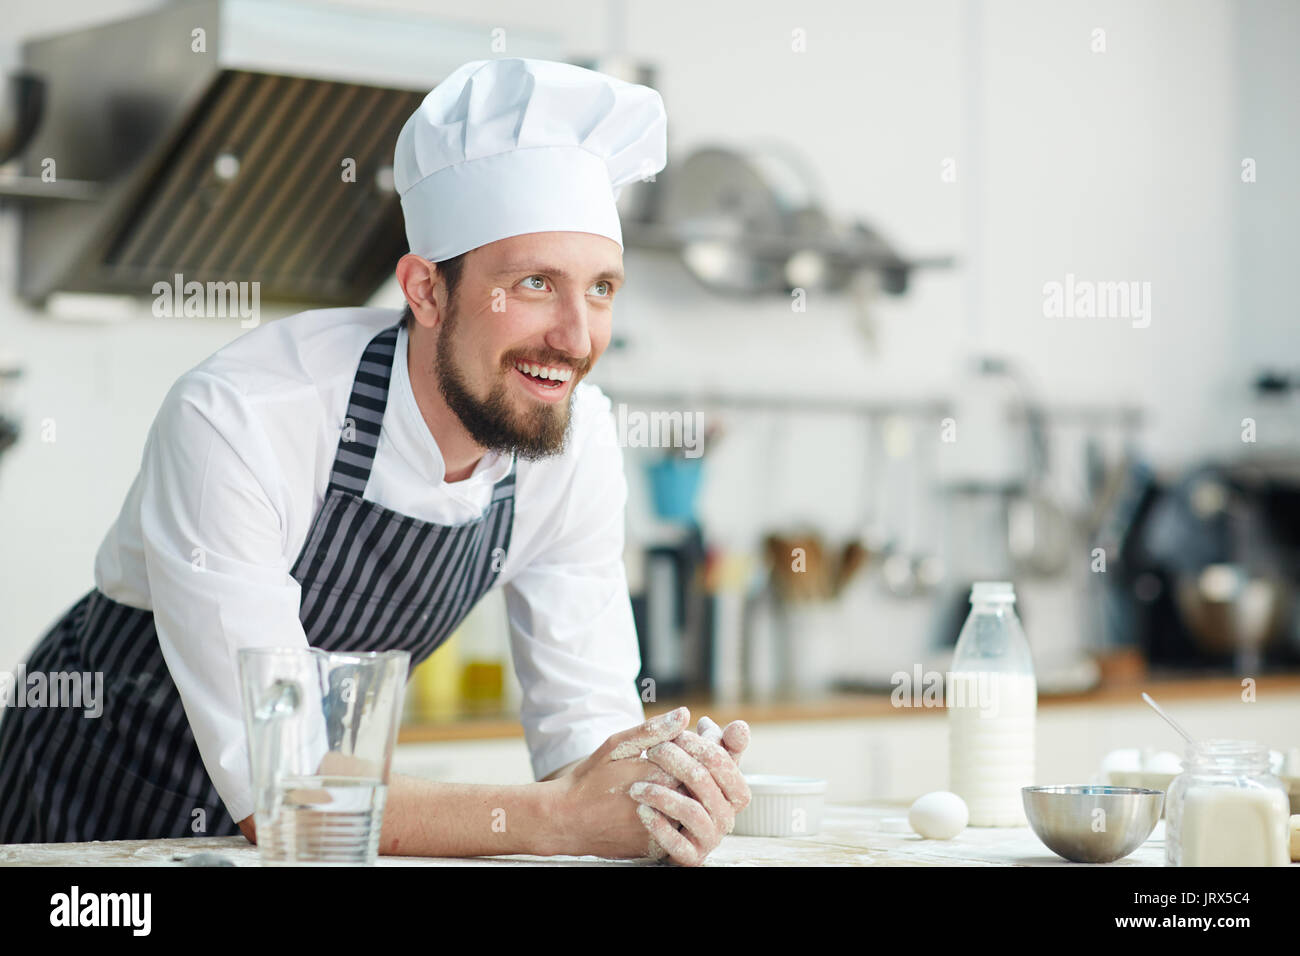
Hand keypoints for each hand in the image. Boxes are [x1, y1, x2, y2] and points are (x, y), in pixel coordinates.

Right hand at [548, 707, 690, 858]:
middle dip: (692, 776)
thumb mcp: (616, 746)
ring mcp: (660, 830)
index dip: (692, 753)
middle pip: (698, 787)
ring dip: (685, 799)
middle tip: (674, 771)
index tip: (681, 749)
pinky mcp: (655, 848)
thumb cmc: (590, 779)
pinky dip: (675, 820)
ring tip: (664, 790)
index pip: (696, 761)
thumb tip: (685, 713)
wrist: (566, 820)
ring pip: (690, 810)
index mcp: (656, 774)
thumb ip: (653, 730)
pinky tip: (658, 810)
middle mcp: (662, 804)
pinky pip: (679, 832)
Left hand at [629, 715, 751, 865]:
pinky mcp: (693, 857)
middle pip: (702, 780)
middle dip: (675, 760)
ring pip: (690, 810)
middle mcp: (728, 815)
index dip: (697, 743)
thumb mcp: (700, 763)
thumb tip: (730, 725)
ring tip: (637, 784)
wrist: (662, 829)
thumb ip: (717, 743)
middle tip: (653, 750)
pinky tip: (641, 809)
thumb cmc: (683, 786)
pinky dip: (658, 824)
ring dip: (661, 793)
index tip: (677, 733)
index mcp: (736, 791)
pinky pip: (677, 843)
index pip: (721, 760)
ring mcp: (711, 837)